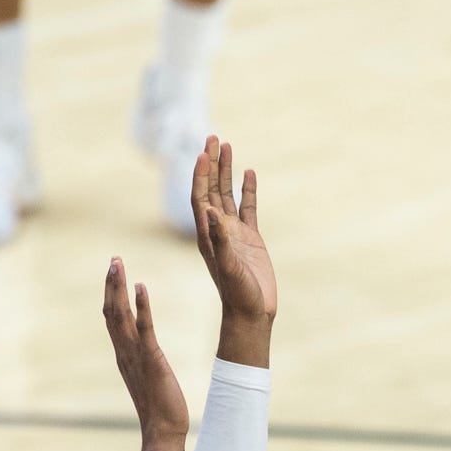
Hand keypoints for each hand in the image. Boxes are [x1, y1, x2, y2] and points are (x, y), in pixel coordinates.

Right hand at [102, 257, 189, 450]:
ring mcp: (135, 355)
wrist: (162, 429)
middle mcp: (124, 352)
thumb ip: (141, 358)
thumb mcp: (147, 375)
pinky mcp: (152, 360)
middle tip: (114, 259)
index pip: (111, 318)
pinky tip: (141, 287)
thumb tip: (140, 347)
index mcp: (123, 354)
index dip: (111, 294)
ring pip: (121, 315)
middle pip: (111, 311)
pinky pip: (144, 329)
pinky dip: (141, 306)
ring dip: (119, 288)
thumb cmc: (159, 405)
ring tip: (119, 265)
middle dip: (111, 284)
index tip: (113, 272)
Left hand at [192, 137, 276, 325]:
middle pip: (211, 189)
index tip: (202, 153)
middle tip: (212, 137)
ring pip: (228, 194)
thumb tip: (210, 212)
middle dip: (211, 163)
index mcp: (208, 235)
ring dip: (226, 170)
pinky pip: (248, 208)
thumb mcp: (229, 267)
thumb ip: (220, 240)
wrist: (251, 314)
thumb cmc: (238, 294)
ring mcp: (234, 233)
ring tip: (227, 145)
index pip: (200, 198)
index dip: (200, 175)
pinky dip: (248, 189)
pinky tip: (250, 172)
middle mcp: (218, 230)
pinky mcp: (251, 239)